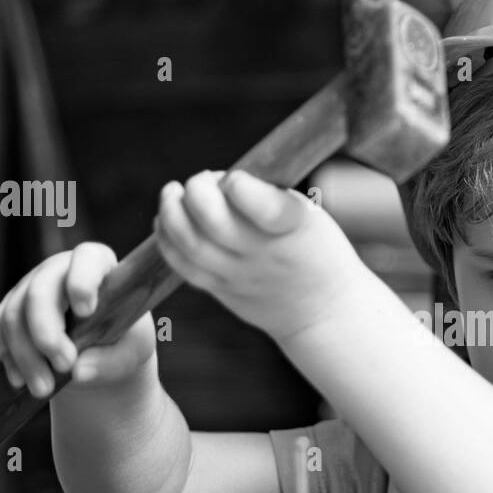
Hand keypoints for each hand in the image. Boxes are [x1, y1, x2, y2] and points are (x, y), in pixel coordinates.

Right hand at [0, 242, 156, 396]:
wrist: (101, 353)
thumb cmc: (123, 341)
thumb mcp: (133, 351)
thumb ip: (112, 361)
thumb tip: (79, 372)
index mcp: (98, 266)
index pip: (87, 258)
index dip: (82, 281)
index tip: (86, 313)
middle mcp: (60, 270)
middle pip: (40, 291)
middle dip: (46, 333)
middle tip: (64, 367)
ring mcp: (30, 286)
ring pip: (14, 315)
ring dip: (26, 356)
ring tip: (44, 388)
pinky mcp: (10, 308)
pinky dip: (8, 356)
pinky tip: (21, 380)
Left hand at [153, 169, 368, 340]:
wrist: (325, 311)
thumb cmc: (316, 249)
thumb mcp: (308, 215)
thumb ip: (263, 196)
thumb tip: (214, 183)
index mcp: (293, 228)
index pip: (258, 204)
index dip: (236, 184)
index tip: (237, 181)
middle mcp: (263, 254)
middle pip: (212, 220)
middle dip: (196, 190)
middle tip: (201, 181)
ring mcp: (239, 276)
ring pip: (189, 243)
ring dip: (171, 211)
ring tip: (172, 193)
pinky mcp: (222, 291)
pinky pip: (183, 266)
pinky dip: (167, 238)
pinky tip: (167, 220)